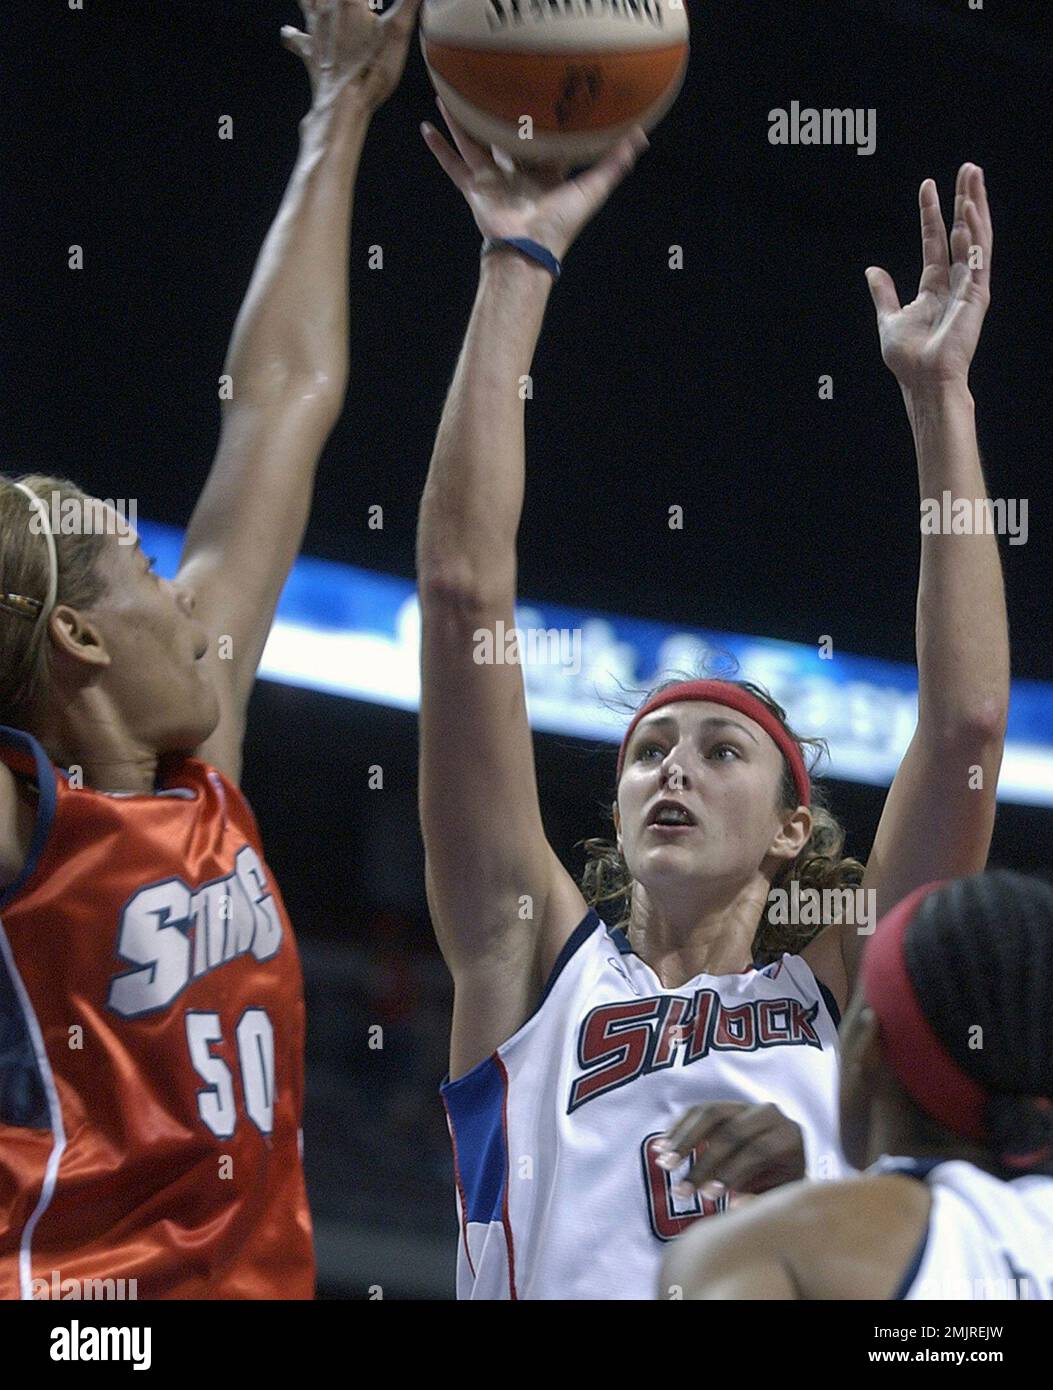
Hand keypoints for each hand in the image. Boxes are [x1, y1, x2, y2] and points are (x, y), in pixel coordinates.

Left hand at [281, 0, 421, 110]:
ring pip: (305, 0)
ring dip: (309, 0)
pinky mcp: (308, 49)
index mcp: (350, 1)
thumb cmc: (371, 70)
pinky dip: (292, 34)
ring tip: (318, 2)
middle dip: (348, 2)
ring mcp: (314, 27)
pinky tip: (289, 31)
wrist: (344, 104)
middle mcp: (328, 7)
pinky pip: (294, 37)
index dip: (366, 1)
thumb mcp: (398, 32)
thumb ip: (409, 4)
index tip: (372, 3)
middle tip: (358, 6)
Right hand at [421, 99, 648, 261]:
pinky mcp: (474, 189)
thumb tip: (640, 136)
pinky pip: (453, 164)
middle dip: (499, 114)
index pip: (544, 140)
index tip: (542, 92)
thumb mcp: (593, 188)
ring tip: (448, 95)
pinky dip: (439, 148)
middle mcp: (516, 174)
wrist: (529, 248)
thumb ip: (613, 163)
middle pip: (504, 137)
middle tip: (492, 86)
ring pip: (472, 142)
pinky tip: (426, 128)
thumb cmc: (561, 224)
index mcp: (543, 174)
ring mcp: (492, 181)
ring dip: (460, 120)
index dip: (544, 119)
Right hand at [655, 1101, 805, 1198]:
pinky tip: (661, 1147)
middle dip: (702, 1162)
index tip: (707, 1196)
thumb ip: (760, 1201)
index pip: (757, 1150)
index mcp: (788, 1136)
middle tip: (681, 1190)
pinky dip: (677, 1129)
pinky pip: (696, 1110)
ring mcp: (744, 1105)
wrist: (783, 1159)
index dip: (731, 1172)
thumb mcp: (779, 1196)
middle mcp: (769, 1113)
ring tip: (664, 1164)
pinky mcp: (724, 1104)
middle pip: (731, 1131)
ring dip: (683, 1140)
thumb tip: (736, 1205)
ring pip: (709, 1113)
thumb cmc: (780, 1184)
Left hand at [866, 163, 991, 390]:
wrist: (924, 381)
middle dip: (964, 199)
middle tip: (966, 169)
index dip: (931, 213)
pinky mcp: (977, 295)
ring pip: (975, 237)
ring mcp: (968, 287)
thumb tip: (872, 270)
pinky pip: (978, 257)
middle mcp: (955, 283)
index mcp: (934, 287)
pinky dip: (974, 232)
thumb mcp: (889, 319)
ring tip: (973, 176)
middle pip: (961, 231)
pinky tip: (970, 209)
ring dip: (974, 205)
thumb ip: (884, 293)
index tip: (927, 185)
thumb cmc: (909, 359)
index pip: (935, 241)